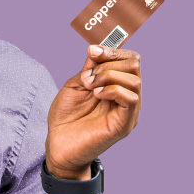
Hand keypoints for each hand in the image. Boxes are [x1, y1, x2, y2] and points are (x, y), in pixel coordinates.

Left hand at [44, 45, 141, 177]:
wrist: (58, 145)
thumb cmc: (66, 117)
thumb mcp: (76, 85)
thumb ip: (89, 68)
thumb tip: (96, 49)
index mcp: (117, 85)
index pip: (129, 59)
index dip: (112, 50)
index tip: (92, 51)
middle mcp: (126, 96)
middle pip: (135, 65)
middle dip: (110, 62)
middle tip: (90, 75)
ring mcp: (128, 111)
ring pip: (135, 80)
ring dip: (109, 76)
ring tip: (91, 86)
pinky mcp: (125, 124)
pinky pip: (131, 99)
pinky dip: (113, 90)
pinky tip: (97, 95)